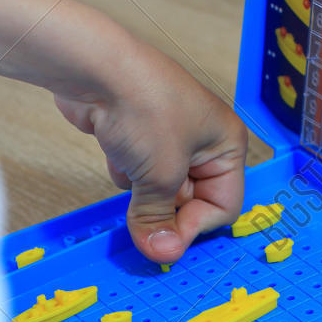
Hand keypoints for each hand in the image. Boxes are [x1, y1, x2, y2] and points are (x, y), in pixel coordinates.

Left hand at [53, 39, 246, 264]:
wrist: (94, 67)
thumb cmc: (143, 103)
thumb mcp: (159, 175)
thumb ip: (159, 219)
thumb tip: (162, 253)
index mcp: (227, 144)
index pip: (223, 206)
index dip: (194, 227)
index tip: (163, 241)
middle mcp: (204, 141)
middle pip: (191, 202)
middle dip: (164, 211)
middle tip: (143, 219)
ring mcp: (169, 138)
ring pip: (161, 192)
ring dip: (143, 192)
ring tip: (133, 168)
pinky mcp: (139, 138)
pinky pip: (138, 176)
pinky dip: (125, 173)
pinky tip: (117, 152)